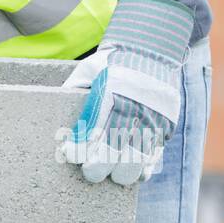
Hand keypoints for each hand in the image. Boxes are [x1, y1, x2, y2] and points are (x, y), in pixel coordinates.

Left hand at [56, 44, 179, 185]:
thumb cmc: (113, 61)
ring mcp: (151, 120)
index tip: (69, 154)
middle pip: (112, 155)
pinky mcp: (166, 125)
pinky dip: (145, 168)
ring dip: (121, 173)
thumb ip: (73, 90)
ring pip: (135, 162)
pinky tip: (135, 171)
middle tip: (90, 171)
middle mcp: (131, 110)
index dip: (78, 150)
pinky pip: (154, 155)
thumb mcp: (88, 69)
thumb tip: (57, 111)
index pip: (89, 134)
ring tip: (113, 173)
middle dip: (97, 169)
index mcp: (109, 97)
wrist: (151, 49)